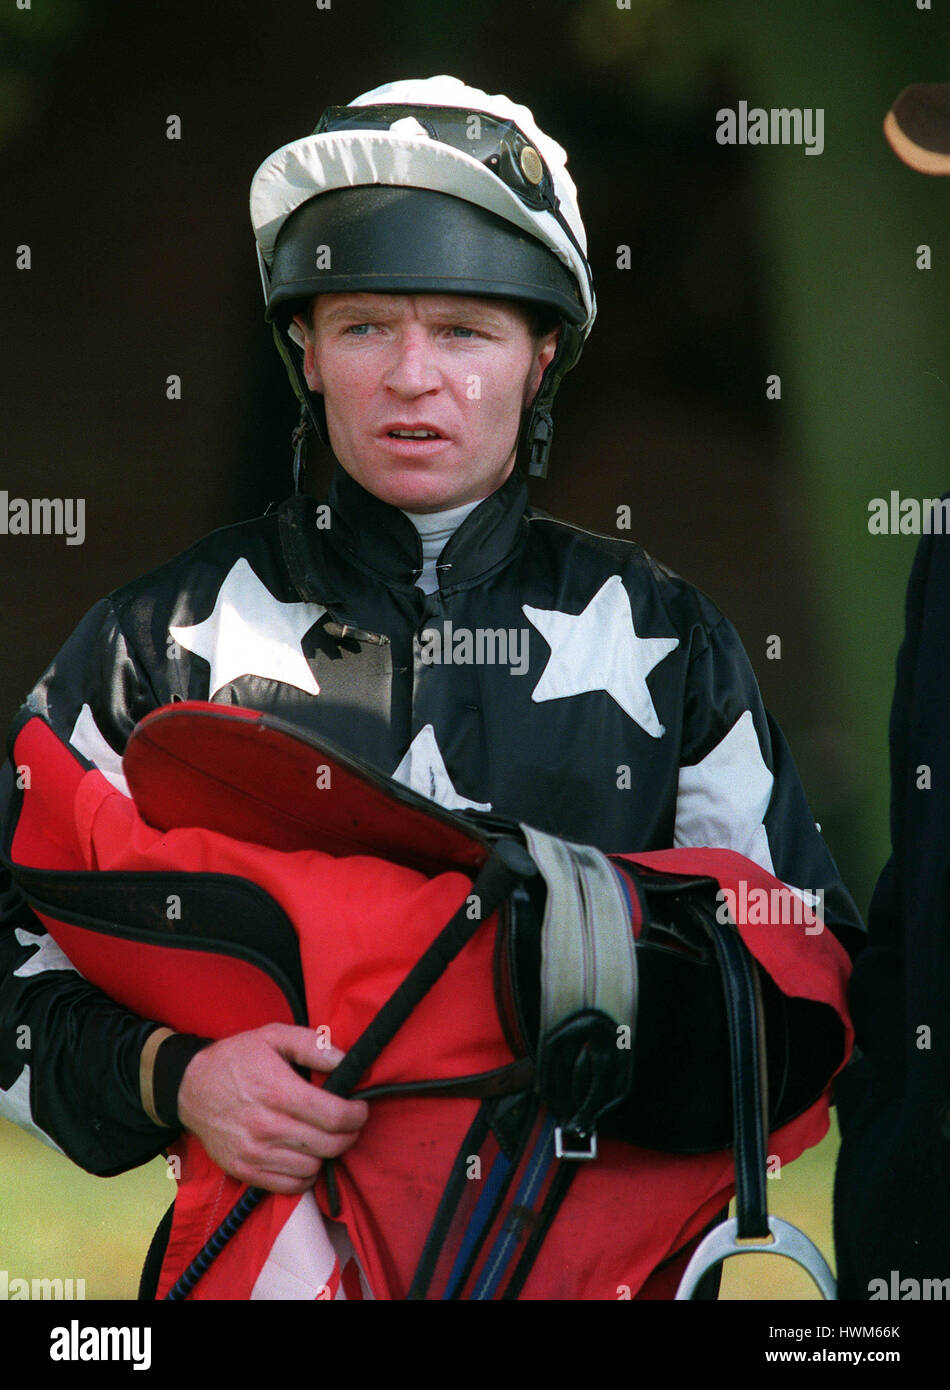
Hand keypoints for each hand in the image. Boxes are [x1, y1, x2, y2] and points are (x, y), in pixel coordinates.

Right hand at [176, 1023, 368, 1193]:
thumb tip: (345, 1061)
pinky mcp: (244, 1171)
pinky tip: (304, 1154)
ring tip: (323, 1136)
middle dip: (348, 1135)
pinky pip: (290, 1187)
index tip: (359, 1109)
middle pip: (329, 1146)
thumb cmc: (236, 1059)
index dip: (357, 1115)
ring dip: (326, 1154)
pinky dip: (305, 1175)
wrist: (190, 1088)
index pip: (334, 1117)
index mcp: (277, 1091)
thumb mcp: (273, 1036)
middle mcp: (266, 1127)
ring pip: (312, 1169)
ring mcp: (254, 1153)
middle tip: (348, 1123)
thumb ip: (313, 1045)